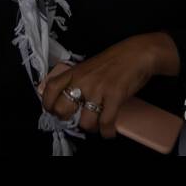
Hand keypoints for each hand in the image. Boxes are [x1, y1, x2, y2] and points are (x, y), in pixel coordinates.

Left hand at [40, 33, 178, 137]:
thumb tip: (67, 97)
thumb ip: (77, 80)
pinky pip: (106, 123)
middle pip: (63, 109)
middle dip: (67, 119)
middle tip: (75, 119)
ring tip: (97, 125)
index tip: (52, 111)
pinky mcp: (114, 96)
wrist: (137, 53)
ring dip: (91, 128)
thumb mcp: (89, 66)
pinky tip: (109, 131)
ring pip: (85, 121)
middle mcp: (83, 81)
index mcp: (75, 72)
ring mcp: (98, 89)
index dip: (48, 103)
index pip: (51, 88)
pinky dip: (107, 132)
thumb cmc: (114, 60)